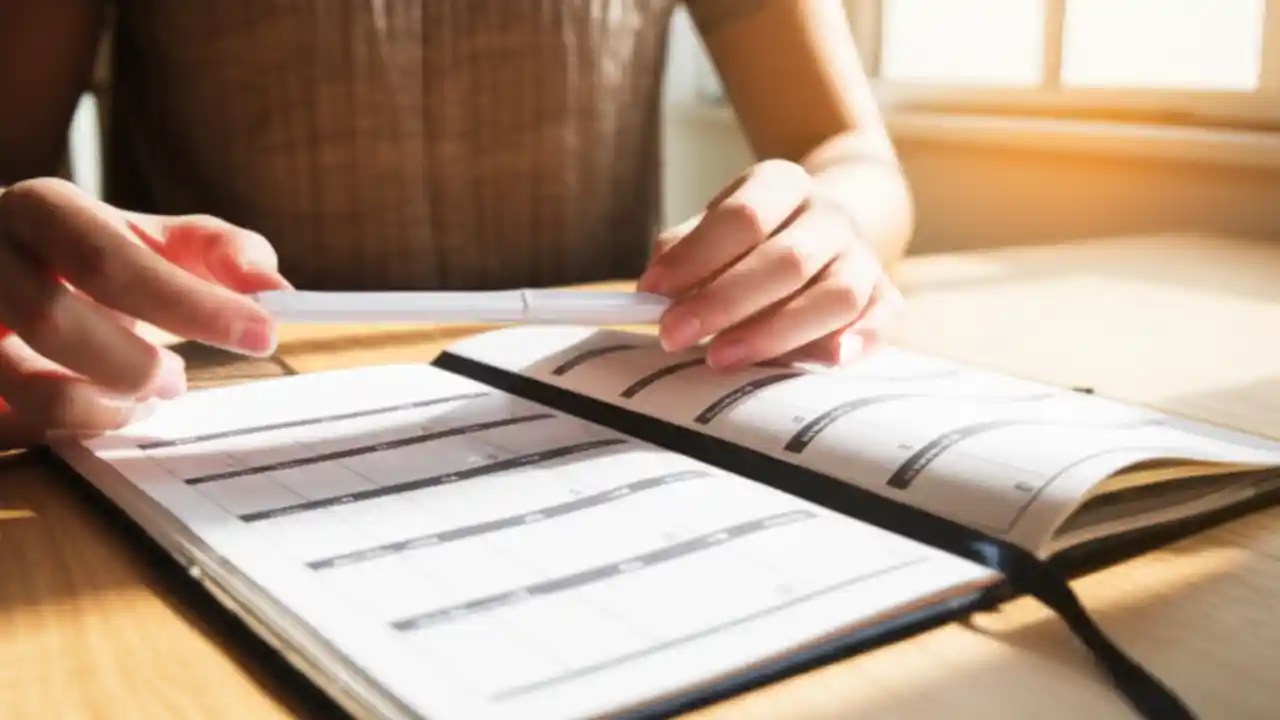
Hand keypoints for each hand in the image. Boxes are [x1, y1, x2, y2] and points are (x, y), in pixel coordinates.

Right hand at [0, 178, 289, 447]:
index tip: (263, 334)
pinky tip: (98, 410)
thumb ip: (222, 252)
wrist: (4, 267)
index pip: (110, 260)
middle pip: (54, 321)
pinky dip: (70, 430)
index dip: (191, 303)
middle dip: (135, 364)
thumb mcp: (159, 240)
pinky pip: (15, 427)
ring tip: (143, 397)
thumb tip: (276, 287)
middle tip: (179, 378)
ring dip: (105, 408)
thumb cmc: (95, 254)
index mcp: (43, 209)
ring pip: (27, 388)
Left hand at [638, 159, 902, 369]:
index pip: (742, 217)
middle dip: (723, 302)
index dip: (695, 256)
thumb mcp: (714, 227)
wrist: (826, 225)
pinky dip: (863, 338)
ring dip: (776, 331)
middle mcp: (828, 215)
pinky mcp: (885, 293)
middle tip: (674, 335)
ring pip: (835, 294)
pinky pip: (884, 316)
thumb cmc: (752, 238)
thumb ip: (685, 253)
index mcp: (782, 184)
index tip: (652, 290)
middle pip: (785, 260)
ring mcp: (862, 255)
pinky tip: (833, 359)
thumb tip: (656, 292)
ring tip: (722, 358)